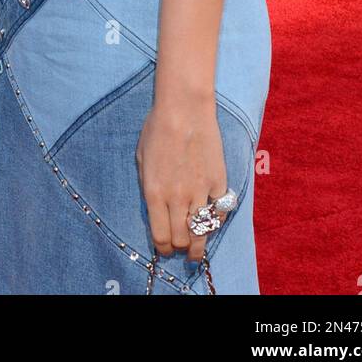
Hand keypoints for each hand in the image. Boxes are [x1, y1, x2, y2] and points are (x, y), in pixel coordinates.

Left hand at [136, 95, 232, 260]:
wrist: (184, 109)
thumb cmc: (157, 129)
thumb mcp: (141, 159)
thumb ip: (147, 187)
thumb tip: (154, 208)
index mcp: (154, 193)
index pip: (160, 236)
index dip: (162, 248)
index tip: (164, 250)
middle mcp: (177, 198)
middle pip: (181, 239)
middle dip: (179, 249)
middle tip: (181, 251)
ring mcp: (201, 192)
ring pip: (202, 233)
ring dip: (198, 246)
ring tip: (196, 252)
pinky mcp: (219, 183)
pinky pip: (219, 213)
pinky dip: (215, 221)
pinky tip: (211, 223)